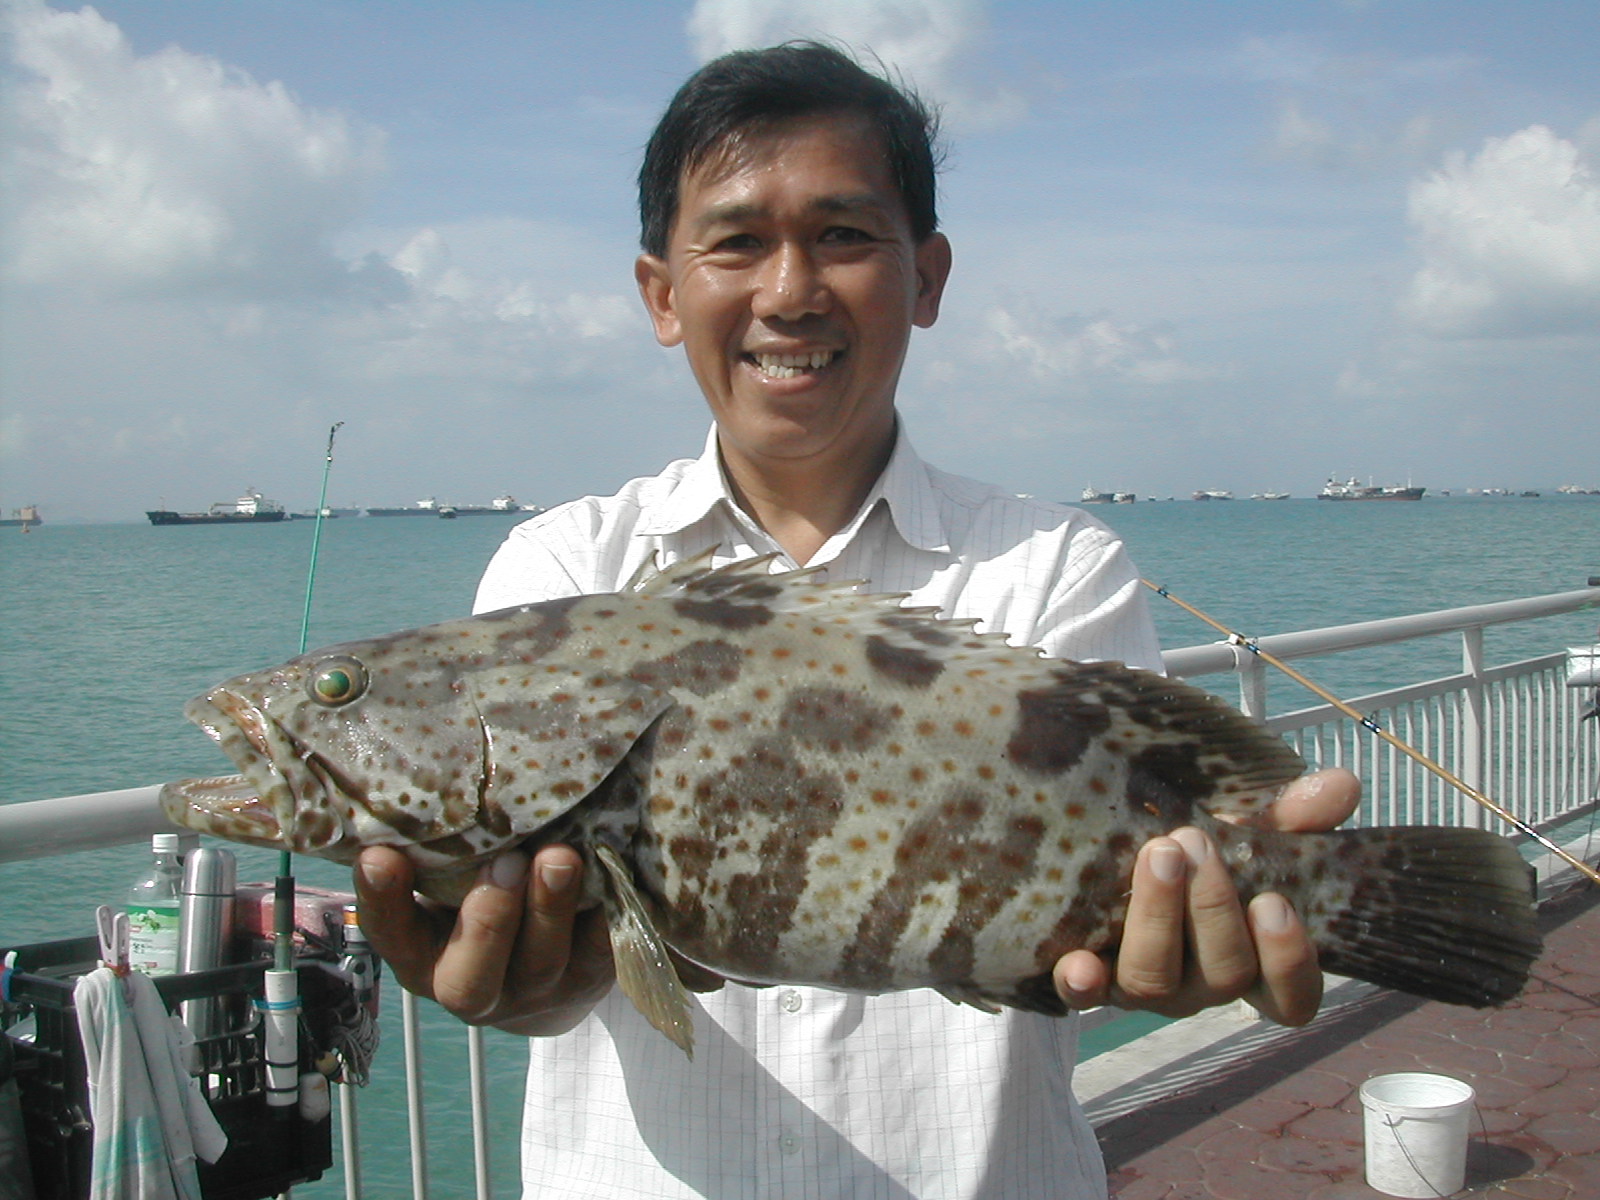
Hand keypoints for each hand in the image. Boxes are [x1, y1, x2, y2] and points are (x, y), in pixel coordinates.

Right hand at [353, 843, 614, 1035]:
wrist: (550, 971)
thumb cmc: (479, 896)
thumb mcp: (448, 879)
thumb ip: (439, 846)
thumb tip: (433, 764)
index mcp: (422, 955)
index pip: (392, 935)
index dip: (384, 901)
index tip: (379, 855)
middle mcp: (473, 983)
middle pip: (470, 978)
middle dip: (488, 922)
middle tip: (506, 863)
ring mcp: (535, 988)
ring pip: (541, 963)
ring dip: (550, 910)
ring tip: (561, 858)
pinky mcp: (590, 977)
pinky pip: (601, 952)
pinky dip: (608, 910)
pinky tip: (612, 867)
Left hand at [1052, 767, 1360, 1025]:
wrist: (1109, 844)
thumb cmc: (1196, 849)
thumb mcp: (1245, 829)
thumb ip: (1292, 816)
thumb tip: (1342, 784)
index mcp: (1251, 961)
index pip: (1291, 997)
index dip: (1289, 962)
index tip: (1274, 902)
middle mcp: (1200, 986)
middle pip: (1222, 976)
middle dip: (1213, 909)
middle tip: (1196, 841)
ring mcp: (1143, 986)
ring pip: (1156, 980)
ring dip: (1158, 917)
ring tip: (1159, 853)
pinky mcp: (1088, 978)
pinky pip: (1084, 994)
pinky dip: (1083, 982)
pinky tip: (1078, 963)